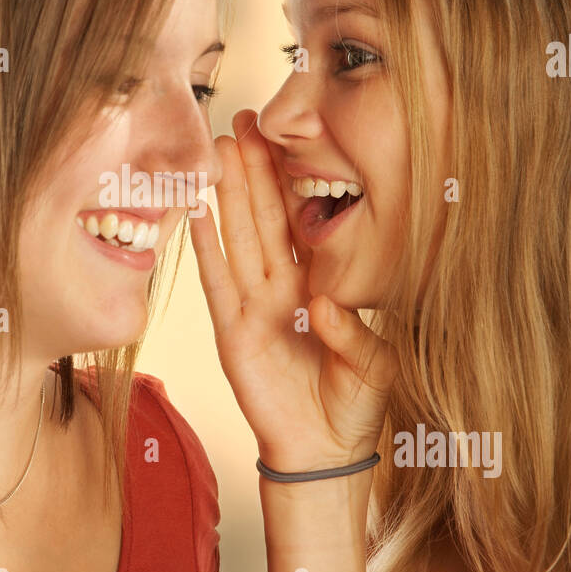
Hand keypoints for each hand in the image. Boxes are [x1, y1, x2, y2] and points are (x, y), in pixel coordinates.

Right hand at [189, 110, 397, 472]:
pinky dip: (205, 249)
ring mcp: (255, 307)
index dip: (292, 179)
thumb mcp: (375, 363)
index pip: (303, 221)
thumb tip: (325, 305)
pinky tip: (195, 212)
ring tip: (216, 151)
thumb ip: (355, 331)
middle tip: (242, 120)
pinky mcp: (232, 332)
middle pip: (265, 216)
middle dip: (254, 168)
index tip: (283, 135)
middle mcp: (283, 288)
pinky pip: (217, 283)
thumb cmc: (354, 405)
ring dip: (228, 194)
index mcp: (320, 285)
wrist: (324, 451)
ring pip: (240, 237)